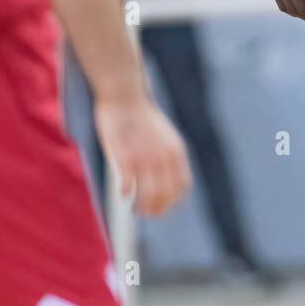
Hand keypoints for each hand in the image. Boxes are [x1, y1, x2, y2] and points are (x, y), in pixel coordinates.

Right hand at [95, 95, 191, 215]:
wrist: (125, 94)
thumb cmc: (140, 115)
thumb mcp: (164, 135)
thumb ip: (167, 156)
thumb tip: (164, 179)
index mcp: (176, 152)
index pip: (181, 187)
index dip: (172, 201)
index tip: (162, 205)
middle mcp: (164, 158)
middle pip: (165, 197)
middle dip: (156, 209)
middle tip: (144, 211)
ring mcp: (145, 159)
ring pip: (148, 196)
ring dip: (141, 207)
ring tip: (134, 208)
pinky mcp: (126, 158)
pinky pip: (128, 186)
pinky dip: (125, 193)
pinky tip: (122, 193)